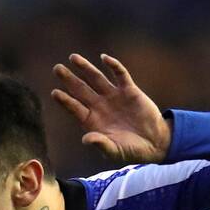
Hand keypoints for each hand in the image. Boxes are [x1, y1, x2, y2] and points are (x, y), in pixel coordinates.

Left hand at [51, 53, 172, 165]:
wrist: (154, 143)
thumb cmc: (131, 151)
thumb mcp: (115, 151)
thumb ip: (101, 144)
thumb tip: (86, 139)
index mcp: (93, 122)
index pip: (76, 108)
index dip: (66, 101)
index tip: (55, 93)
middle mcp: (101, 107)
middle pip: (81, 90)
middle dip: (69, 79)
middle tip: (56, 68)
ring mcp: (114, 97)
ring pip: (97, 78)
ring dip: (85, 68)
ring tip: (73, 57)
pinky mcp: (129, 91)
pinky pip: (120, 75)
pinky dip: (113, 66)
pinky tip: (104, 58)